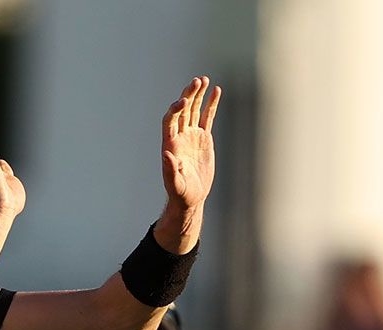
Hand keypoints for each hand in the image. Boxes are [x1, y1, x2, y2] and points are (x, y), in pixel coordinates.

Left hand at [161, 76, 220, 212]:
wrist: (191, 197)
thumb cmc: (181, 193)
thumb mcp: (175, 184)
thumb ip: (170, 170)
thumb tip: (166, 155)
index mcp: (170, 144)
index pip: (170, 120)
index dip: (175, 109)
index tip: (184, 102)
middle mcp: (179, 136)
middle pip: (182, 110)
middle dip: (189, 94)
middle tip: (197, 81)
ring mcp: (191, 135)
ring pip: (194, 110)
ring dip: (198, 94)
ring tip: (204, 79)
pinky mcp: (203, 138)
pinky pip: (207, 118)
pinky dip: (211, 104)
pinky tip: (216, 90)